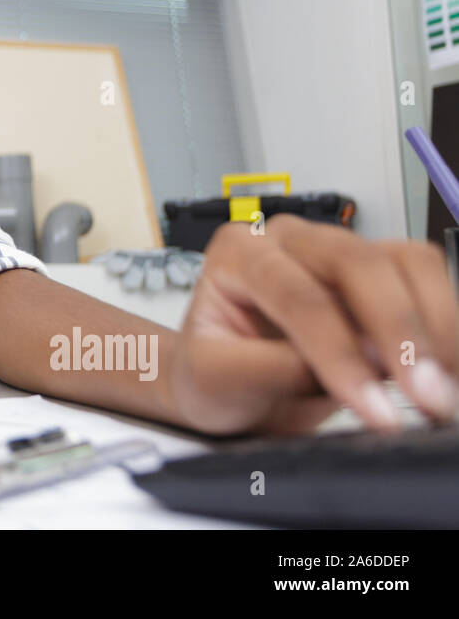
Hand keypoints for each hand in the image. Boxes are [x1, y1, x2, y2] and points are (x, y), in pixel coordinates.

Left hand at [168, 214, 458, 435]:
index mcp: (237, 254)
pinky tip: (447, 371)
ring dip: (436, 328)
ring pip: (406, 263)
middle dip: (399, 331)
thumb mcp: (217, 378)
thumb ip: (272, 367)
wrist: (229, 383)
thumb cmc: (214, 374)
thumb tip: (350, 367)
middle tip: (427, 396)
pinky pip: (427, 279)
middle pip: (358, 263)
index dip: (340, 352)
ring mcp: (339, 250)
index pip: (297, 295)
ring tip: (443, 392)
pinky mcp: (380, 270)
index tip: (373, 409)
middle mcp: (290, 239)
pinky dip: (446, 325)